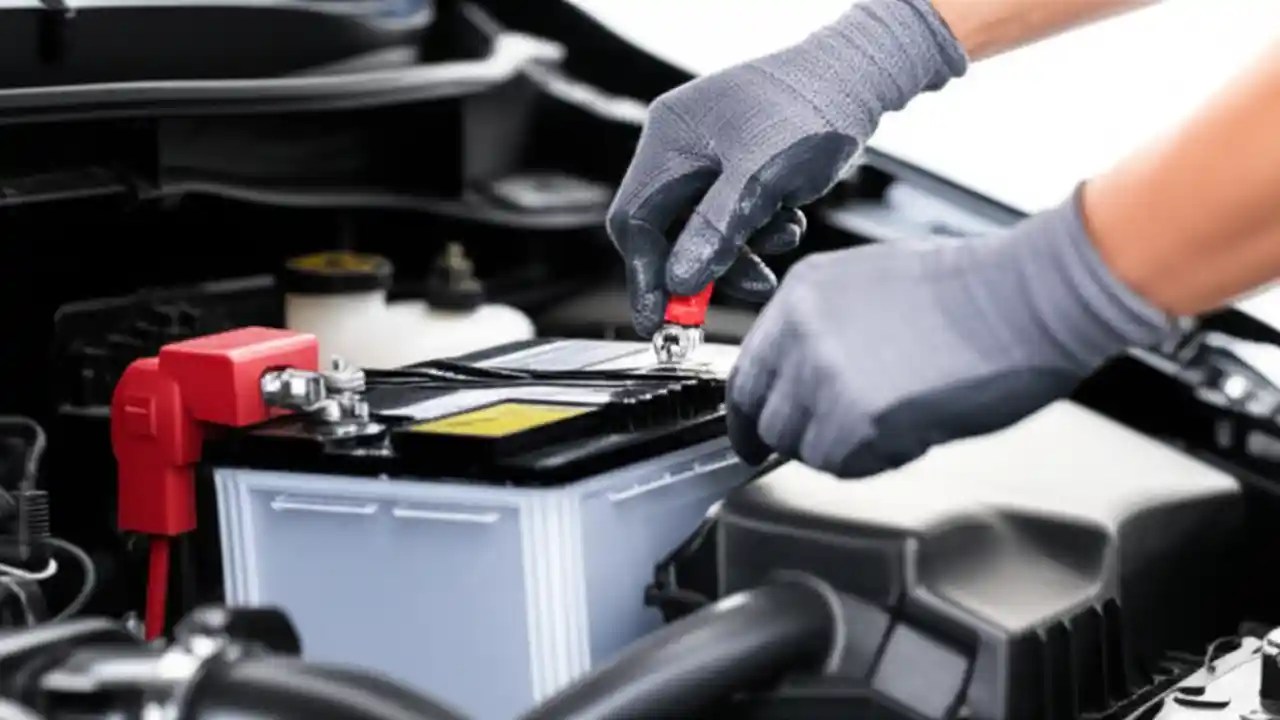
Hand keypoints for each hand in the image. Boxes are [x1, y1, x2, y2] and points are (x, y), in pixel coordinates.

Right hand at [606, 0, 966, 336]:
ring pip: (704, 227)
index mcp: (669, 138)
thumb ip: (716, 230)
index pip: (635, 219)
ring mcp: (710, 156)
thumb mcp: (762, 178)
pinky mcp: (739, 167)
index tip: (661, 319)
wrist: (861, 75)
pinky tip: (788, 219)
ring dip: (739, 250)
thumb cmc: (812, 110)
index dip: (645, 275)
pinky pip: (731, 215)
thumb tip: (678, 282)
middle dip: (703, 266)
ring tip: (781, 245)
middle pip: (669, 228)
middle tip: (733, 293)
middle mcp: (681, 146)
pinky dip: (757, 230)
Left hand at [726, 190, 1184, 477]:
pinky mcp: (855, 419)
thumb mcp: (871, 287)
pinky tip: (914, 427)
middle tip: (842, 438)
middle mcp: (800, 332)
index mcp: (802, 293)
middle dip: (801, 437)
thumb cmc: (976, 291)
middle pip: (768, 417)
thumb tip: (801, 381)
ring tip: (899, 417)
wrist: (1030, 298)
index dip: (751, 416)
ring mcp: (823, 376)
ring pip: (804, 447)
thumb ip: (823, 332)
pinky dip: (876, 461)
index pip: (748, 372)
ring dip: (844, 449)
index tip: (753, 439)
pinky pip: (843, 466)